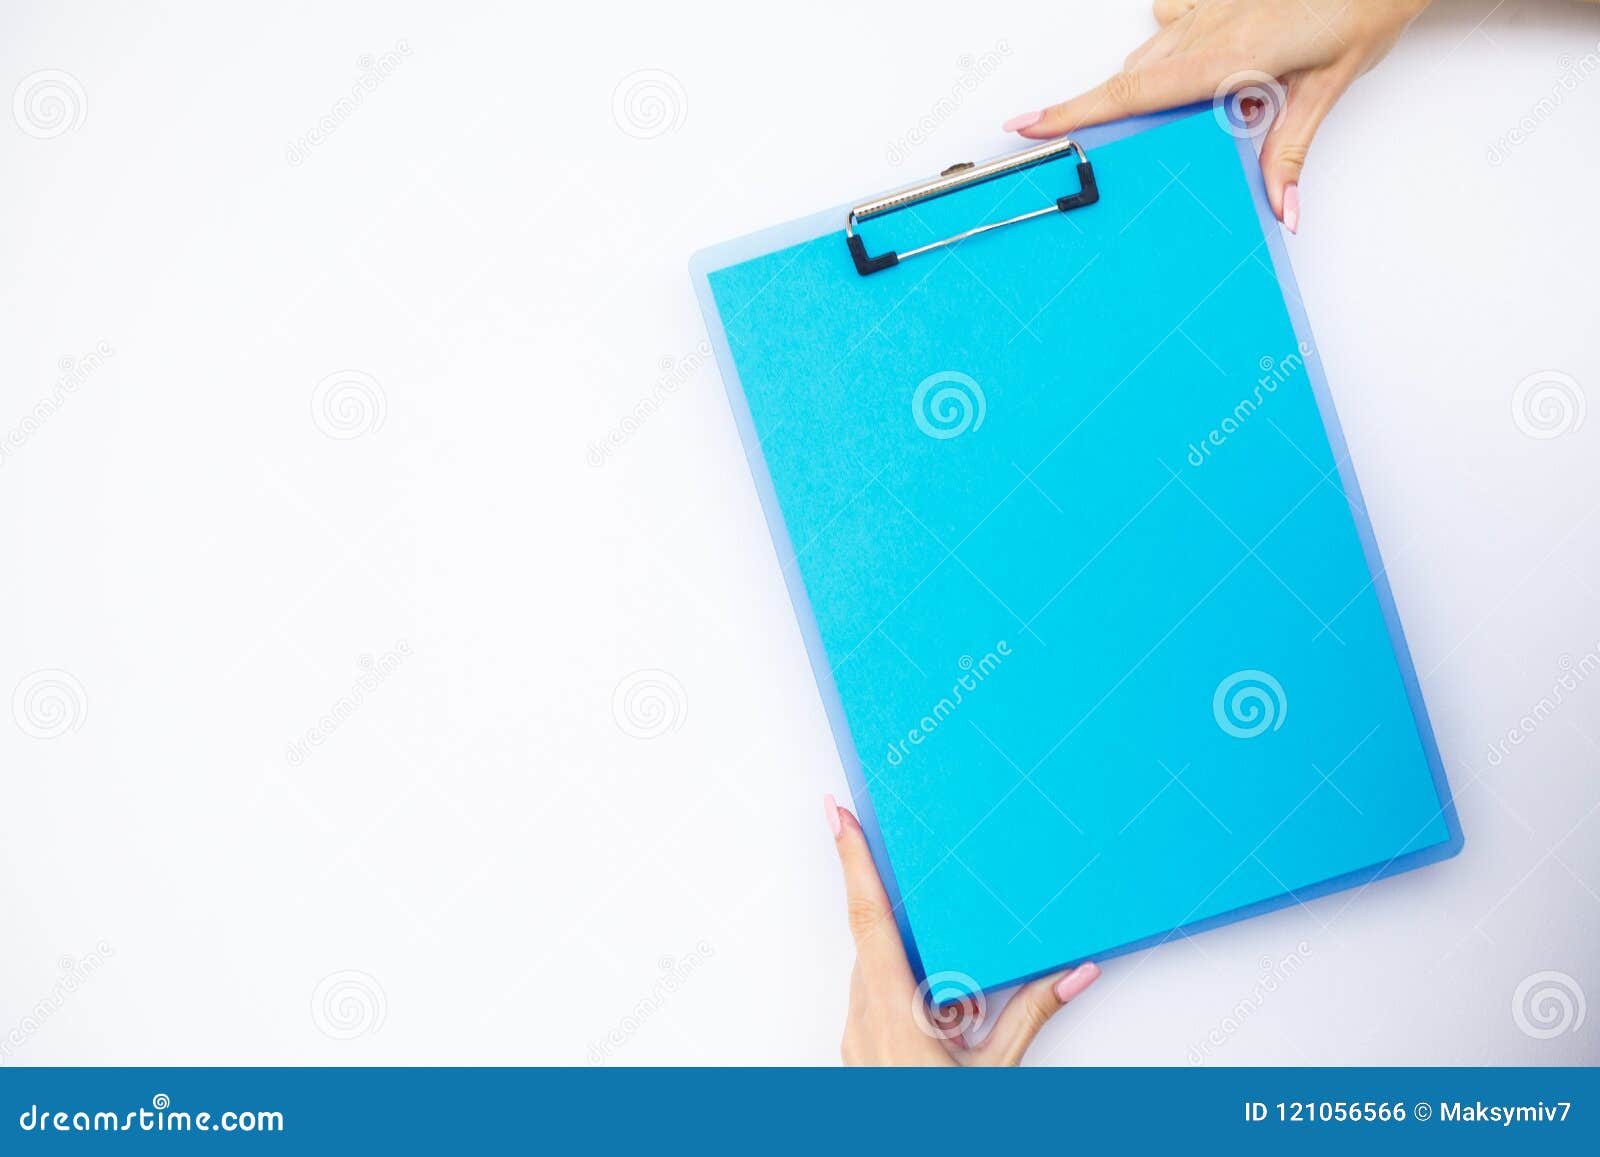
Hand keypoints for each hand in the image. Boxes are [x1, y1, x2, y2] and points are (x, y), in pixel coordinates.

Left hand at [824, 793, 1100, 1065]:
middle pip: (888, 952)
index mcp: (891, 1010)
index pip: (867, 915)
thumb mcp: (996, 1071)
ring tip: (961, 1035)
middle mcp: (862, 1019)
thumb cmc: (939, 1124)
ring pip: (887, 982)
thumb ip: (1033, 1013)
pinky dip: (918, 1013)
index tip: (836, 813)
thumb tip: (1076, 972)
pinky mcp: (860, 1057)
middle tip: (959, 1003)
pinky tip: (948, 1042)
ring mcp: (856, 1039)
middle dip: (930, 957)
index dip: (852, 859)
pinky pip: (884, 1010)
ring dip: (928, 993)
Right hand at [1002, 0, 1433, 230]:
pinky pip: (1170, 21)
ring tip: (1159, 116)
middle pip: (1130, 78)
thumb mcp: (1328, 87)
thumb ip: (1289, 150)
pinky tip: (1193, 59)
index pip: (1129, 93)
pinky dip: (1170, 46)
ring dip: (1144, 84)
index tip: (1027, 125)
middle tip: (1075, 140)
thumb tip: (1279, 205)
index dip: (1072, 112)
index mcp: (1226, 56)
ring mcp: (1208, 4)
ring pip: (1148, 52)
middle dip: (1102, 111)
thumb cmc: (1363, 8)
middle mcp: (1207, 27)